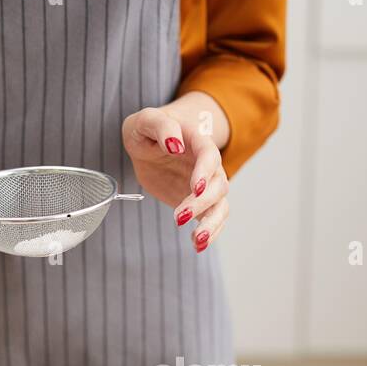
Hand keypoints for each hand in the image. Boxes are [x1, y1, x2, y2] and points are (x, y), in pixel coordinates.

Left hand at [122, 93, 229, 251]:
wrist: (150, 143)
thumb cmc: (148, 129)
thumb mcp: (146, 120)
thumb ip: (161, 126)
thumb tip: (175, 144)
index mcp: (198, 141)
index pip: (209, 156)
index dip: (205, 172)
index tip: (194, 187)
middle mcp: (208, 165)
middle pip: (218, 185)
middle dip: (202, 203)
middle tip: (179, 217)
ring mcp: (206, 186)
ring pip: (220, 207)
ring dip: (211, 225)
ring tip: (196, 240)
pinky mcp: (200, 204)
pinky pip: (212, 220)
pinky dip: (209, 234)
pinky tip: (197, 245)